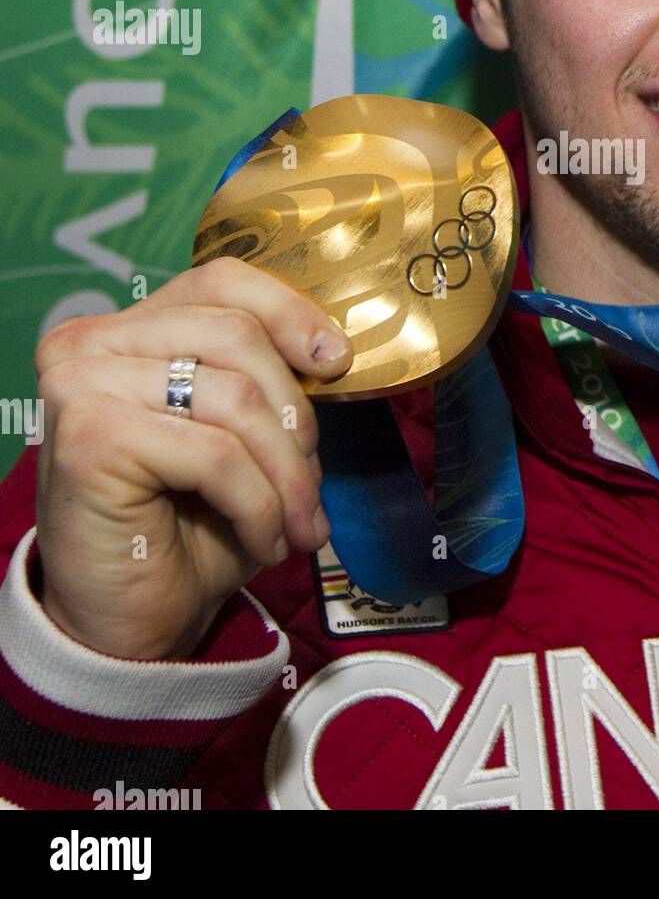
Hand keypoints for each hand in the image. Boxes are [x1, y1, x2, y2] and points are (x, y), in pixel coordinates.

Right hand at [33, 257, 352, 659]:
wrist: (133, 619)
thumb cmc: (192, 523)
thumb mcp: (243, 435)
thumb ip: (267, 378)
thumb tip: (333, 349)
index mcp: (130, 328)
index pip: (221, 280)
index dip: (289, 312)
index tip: (336, 361)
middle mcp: (92, 342)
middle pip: (237, 335)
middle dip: (297, 416)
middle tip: (312, 487)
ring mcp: (82, 383)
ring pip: (234, 396)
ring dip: (286, 472)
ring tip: (298, 523)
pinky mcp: (88, 436)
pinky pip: (216, 453)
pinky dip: (258, 504)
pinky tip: (264, 541)